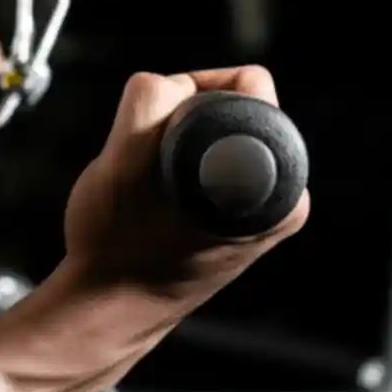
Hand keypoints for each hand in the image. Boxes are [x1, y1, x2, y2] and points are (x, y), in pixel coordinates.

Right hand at [63, 66, 309, 298]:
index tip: (152, 132)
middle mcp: (280, 198)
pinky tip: (158, 206)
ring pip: (215, 139)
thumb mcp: (122, 154)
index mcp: (275, 180)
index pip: (245, 85)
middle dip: (182, 124)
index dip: (186, 94)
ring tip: (150, 191)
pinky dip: (179, 176)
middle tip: (148, 166)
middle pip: (233, 110)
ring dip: (176, 151)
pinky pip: (207, 170)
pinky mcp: (240, 230)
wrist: (111, 307)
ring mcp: (261, 216)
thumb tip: (174, 84)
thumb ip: (152, 98)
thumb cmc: (114, 245)